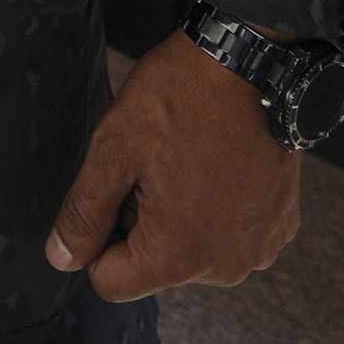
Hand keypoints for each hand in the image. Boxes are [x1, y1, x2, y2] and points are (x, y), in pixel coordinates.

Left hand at [46, 30, 304, 300]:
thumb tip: (62, 259)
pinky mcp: (281, 226)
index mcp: (179, 255)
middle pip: (154, 267)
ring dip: (183, 216)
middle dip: (144, 223)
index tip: (118, 190)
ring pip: (192, 251)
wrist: (252, 62)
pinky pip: (230, 235)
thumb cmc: (181, 98)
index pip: (110, 281)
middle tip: (157, 165)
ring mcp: (259, 248)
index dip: (100, 237)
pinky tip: (220, 165)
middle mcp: (225, 266)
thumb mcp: (113, 148)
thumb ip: (84, 213)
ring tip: (191, 160)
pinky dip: (219, 208)